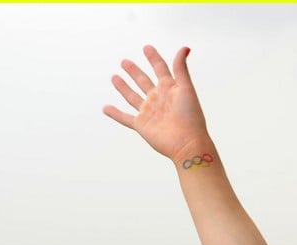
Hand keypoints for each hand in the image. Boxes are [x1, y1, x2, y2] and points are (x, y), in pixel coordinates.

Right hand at [103, 45, 209, 162]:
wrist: (187, 143)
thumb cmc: (191, 117)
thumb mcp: (186, 88)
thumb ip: (181, 68)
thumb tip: (184, 47)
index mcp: (170, 89)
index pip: (160, 69)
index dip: (153, 58)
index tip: (146, 48)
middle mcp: (158, 99)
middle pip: (144, 81)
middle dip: (134, 71)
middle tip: (125, 61)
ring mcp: (149, 112)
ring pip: (133, 97)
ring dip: (123, 87)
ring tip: (115, 77)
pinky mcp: (142, 125)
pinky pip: (125, 118)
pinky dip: (115, 113)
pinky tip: (106, 108)